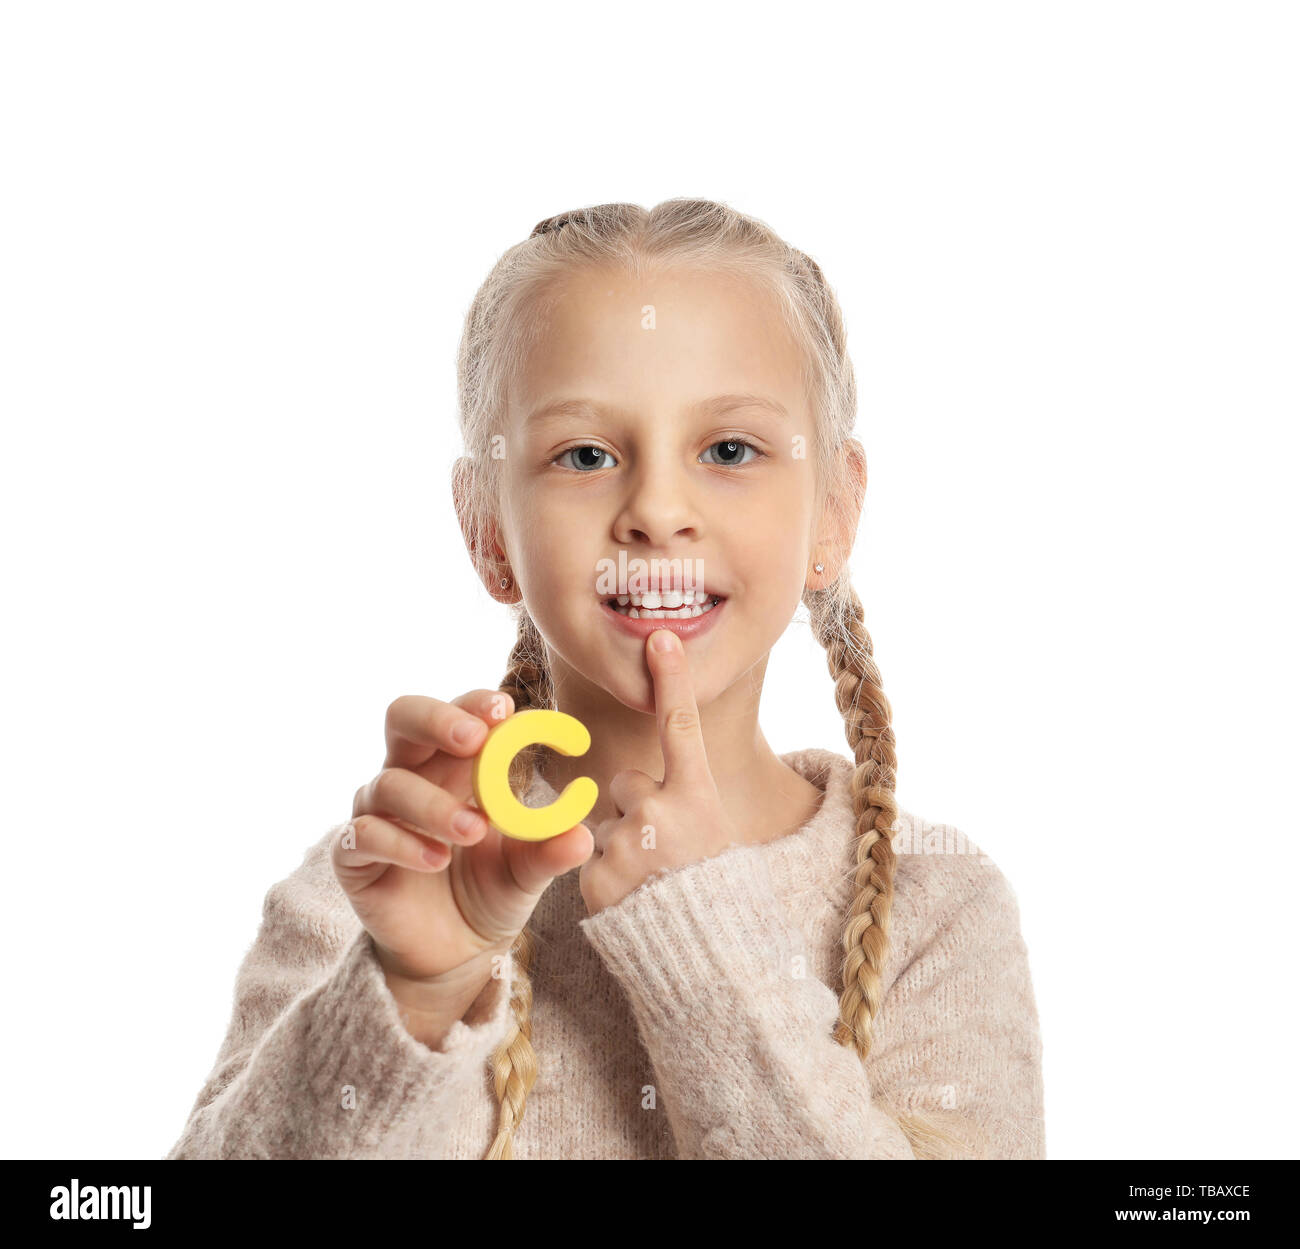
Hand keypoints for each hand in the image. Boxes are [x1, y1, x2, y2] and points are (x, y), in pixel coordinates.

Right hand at [334, 690, 594, 1004]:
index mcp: (453, 766)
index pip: (458, 714)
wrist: (453, 955)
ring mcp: (376, 814)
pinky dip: (401, 843)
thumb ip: (549, 850)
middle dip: (438, 720)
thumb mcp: (527, 872)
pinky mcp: (353, 858)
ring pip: (389, 784)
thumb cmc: (489, 892)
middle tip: (475, 739)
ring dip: (434, 803)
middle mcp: (410, 778)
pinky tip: (436, 859)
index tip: (506, 709)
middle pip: (403, 719)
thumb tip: (583, 835)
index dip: (476, 704)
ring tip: (474, 829)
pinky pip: (364, 836)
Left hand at [579, 629, 740, 915]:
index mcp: (698, 797)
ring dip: (620, 847)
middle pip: (625, 782)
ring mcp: (628, 846)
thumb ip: (681, 798)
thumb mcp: (713, 833)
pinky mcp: (598, 880)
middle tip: (665, 852)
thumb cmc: (713, 891)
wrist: (709, 960)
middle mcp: (662, 813)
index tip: (659, 637)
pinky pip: (590, 858)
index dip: (671, 678)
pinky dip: (607, 877)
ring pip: (605, 824)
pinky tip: (632, 900)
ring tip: (650, 884)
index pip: (682, 726)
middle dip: (636, 809)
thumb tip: (636, 779)